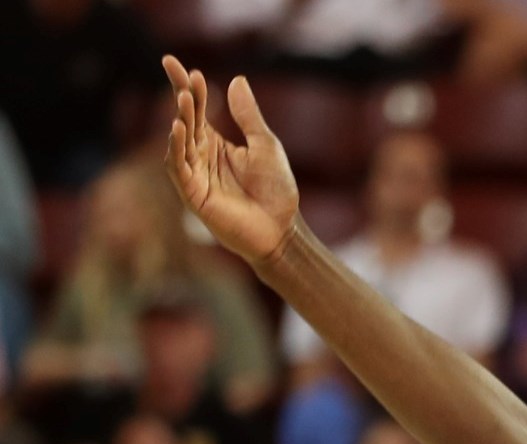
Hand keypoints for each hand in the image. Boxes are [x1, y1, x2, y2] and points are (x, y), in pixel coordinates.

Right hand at [161, 57, 299, 264]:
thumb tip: (237, 79)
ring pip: (180, 141)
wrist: (282, 229)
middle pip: (185, 119)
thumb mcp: (264, 145)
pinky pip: (179, 167)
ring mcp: (194, 174)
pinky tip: (179, 128)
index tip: (174, 62)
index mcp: (215, 143)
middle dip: (181, 95)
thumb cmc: (275, 190)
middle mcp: (200, 155)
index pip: (196, 109)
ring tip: (185, 97)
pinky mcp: (193, 193)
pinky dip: (177, 147)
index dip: (186, 86)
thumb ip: (248, 116)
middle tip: (179, 71)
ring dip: (181, 118)